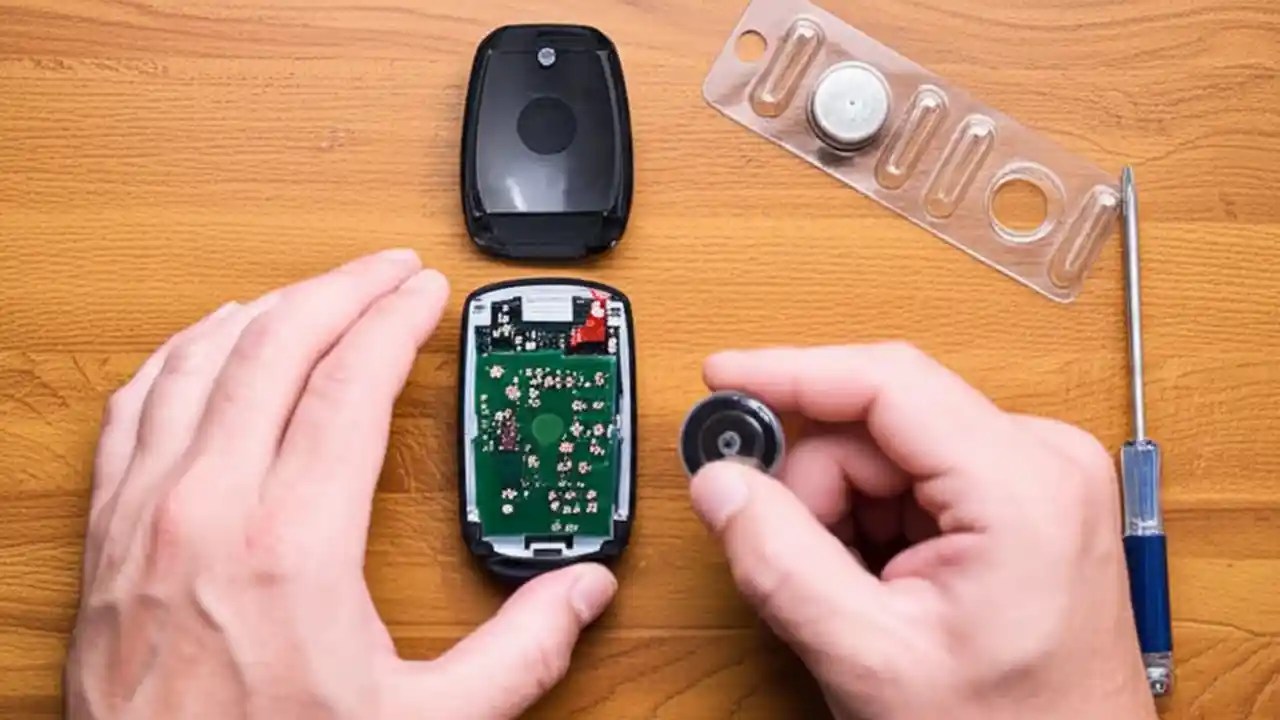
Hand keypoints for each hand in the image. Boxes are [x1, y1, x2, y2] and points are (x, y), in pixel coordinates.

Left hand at [67, 249, 616, 719]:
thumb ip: (517, 655)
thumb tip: (582, 595)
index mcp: (294, 543)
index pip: (351, 383)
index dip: (396, 321)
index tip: (425, 293)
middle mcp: (209, 508)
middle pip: (276, 344)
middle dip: (340, 289)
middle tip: (386, 272)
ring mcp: (147, 513)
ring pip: (200, 359)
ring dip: (265, 310)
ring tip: (313, 294)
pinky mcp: (110, 532)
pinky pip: (136, 403)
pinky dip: (182, 354)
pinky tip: (211, 346)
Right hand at [689, 344, 1156, 719]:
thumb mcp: (873, 660)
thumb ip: (782, 563)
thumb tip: (719, 482)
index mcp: (1023, 486)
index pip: (887, 383)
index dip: (791, 372)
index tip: (721, 378)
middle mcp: (1040, 460)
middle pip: (875, 425)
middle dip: (814, 487)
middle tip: (797, 559)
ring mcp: (1034, 475)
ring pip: (883, 453)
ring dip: (841, 514)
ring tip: (855, 592)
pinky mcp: (1018, 495)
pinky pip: (909, 479)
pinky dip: (871, 524)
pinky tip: (880, 582)